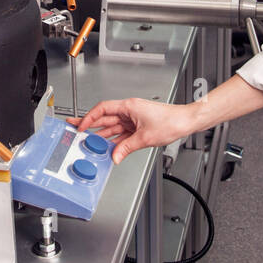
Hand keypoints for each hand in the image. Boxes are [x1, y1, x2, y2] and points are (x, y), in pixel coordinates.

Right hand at [72, 98, 193, 164]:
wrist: (186, 122)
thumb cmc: (171, 121)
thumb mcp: (145, 138)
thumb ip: (126, 148)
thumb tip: (114, 156)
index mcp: (129, 106)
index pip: (102, 109)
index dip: (89, 118)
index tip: (81, 126)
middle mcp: (130, 111)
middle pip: (105, 117)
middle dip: (90, 124)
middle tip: (76, 128)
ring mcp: (134, 118)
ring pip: (113, 126)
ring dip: (102, 134)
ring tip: (88, 140)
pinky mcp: (139, 126)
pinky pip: (122, 133)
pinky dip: (115, 140)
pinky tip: (108, 146)